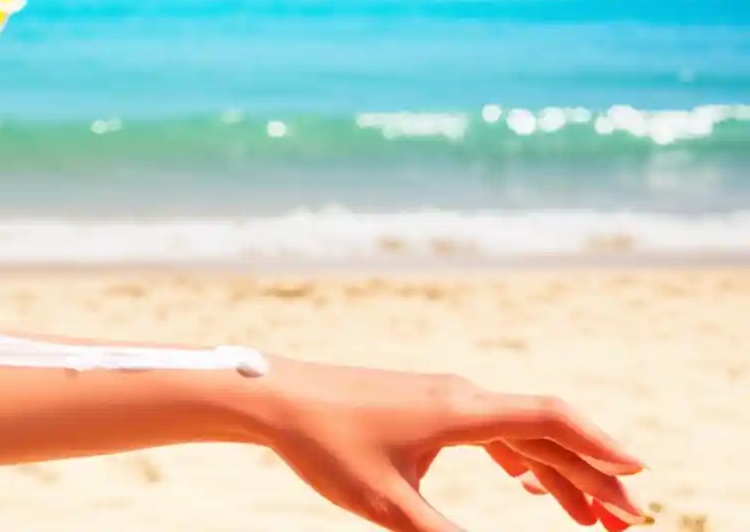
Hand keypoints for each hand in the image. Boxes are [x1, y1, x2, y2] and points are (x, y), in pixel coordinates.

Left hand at [256, 359, 646, 531]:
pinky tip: (531, 487)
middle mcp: (461, 396)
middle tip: (629, 523)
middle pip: (545, 432)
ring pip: (519, 433)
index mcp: (461, 410)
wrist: (276, 398)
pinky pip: (490, 430)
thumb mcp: (388, 505)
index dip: (599, 447)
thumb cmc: (325, 445)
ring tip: (593, 519)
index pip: (549, 420)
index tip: (639, 475)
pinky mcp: (425, 405)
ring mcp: (443, 397)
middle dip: (591, 477)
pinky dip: (521, 460)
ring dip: (559, 473)